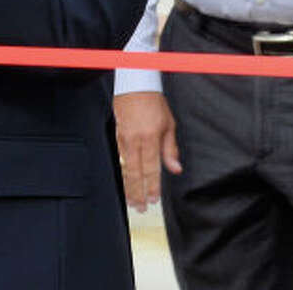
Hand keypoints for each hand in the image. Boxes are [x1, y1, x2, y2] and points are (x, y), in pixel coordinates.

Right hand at [114, 91, 181, 210]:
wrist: (135, 84)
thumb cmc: (153, 102)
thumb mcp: (169, 124)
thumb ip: (170, 149)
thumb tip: (175, 169)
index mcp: (150, 138)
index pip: (151, 169)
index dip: (152, 187)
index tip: (153, 200)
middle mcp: (135, 140)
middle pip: (134, 172)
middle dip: (137, 193)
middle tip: (139, 208)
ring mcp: (124, 137)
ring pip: (125, 167)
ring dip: (129, 185)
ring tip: (131, 199)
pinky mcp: (117, 134)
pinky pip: (121, 156)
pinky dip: (123, 171)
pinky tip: (126, 179)